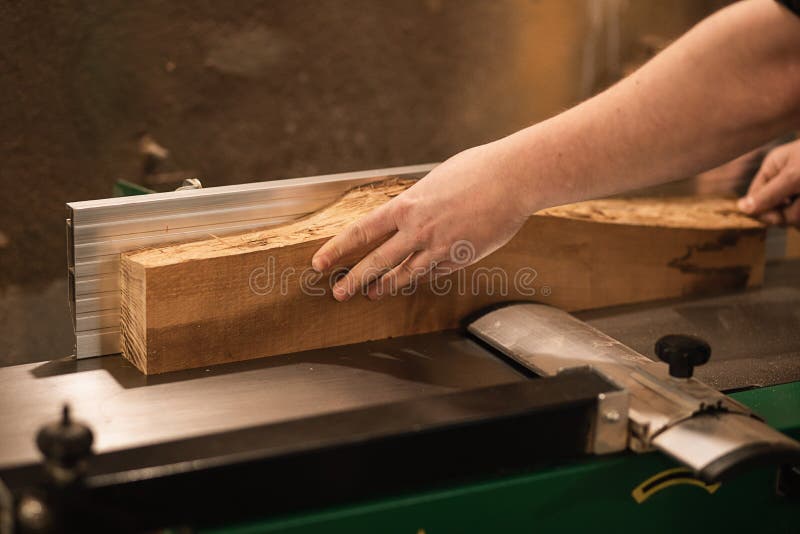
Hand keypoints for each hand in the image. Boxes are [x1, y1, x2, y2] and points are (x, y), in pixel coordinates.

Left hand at [311, 142, 532, 300]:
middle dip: (354, 279)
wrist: (513, 179)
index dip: (338, 249)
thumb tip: (407, 216)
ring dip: (385, 286)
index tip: (320, 262)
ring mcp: (439, 248)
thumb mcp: (436, 181)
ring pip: (404, 274)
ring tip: (371, 294)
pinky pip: (433, 272)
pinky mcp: (460, 258)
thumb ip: (418, 202)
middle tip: (338, 293)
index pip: (362, 232)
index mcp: (407, 206)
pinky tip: (411, 282)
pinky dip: (420, 277)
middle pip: (377, 261)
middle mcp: (417, 230)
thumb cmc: (478, 170)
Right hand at [738, 138, 799, 226]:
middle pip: (774, 207)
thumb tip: (740, 208)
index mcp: (772, 166)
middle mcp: (783, 177)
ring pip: (792, 213)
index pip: (756, 195)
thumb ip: (768, 194)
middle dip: (789, 211)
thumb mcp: (794, 176)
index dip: (763, 210)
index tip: (777, 219)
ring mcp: (797, 187)